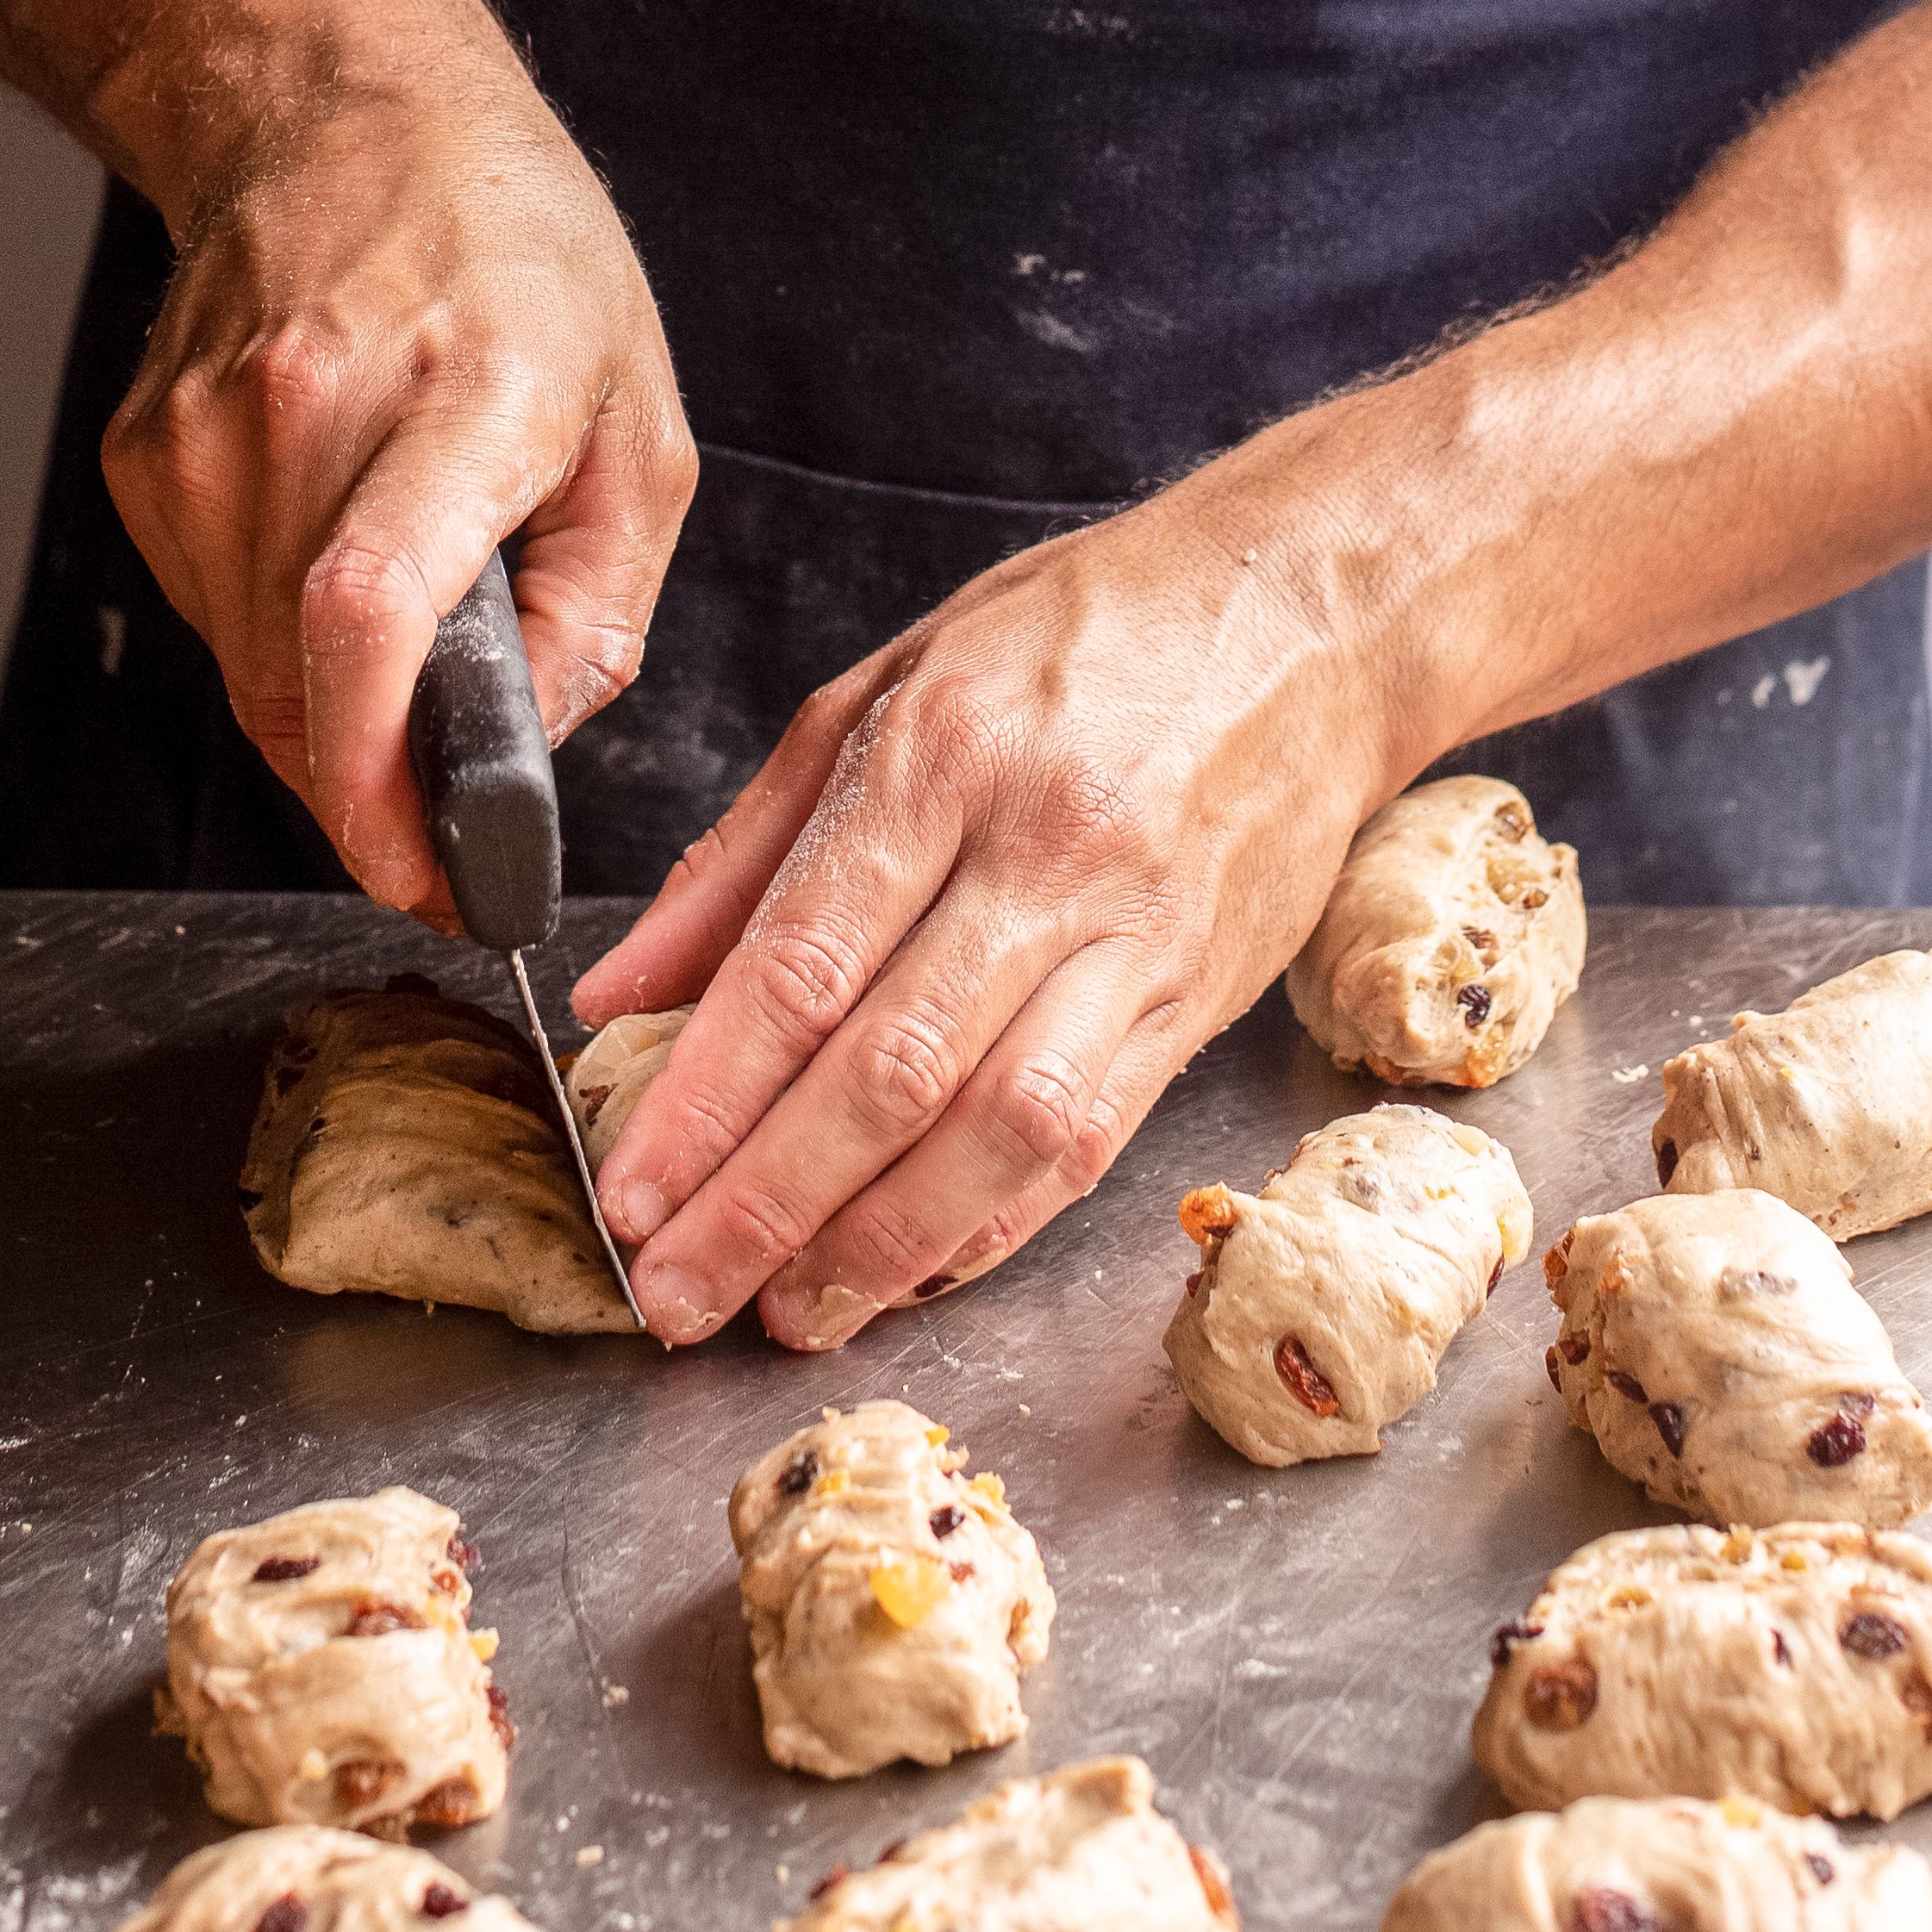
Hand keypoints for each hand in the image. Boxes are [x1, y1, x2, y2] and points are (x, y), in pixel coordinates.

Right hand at [103, 0, 695, 926]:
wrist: (347, 112)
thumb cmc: (520, 259)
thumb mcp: (642, 427)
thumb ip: (600, 612)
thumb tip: (525, 755)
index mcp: (464, 396)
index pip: (369, 613)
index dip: (379, 779)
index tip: (422, 868)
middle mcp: (312, 410)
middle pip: (304, 680)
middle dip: (376, 784)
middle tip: (443, 801)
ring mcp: (206, 433)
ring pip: (252, 671)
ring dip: (331, 708)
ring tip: (409, 619)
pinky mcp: (145, 454)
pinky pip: (213, 619)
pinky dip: (279, 639)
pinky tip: (332, 550)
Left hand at [568, 410, 1415, 1346]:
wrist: (1309, 618)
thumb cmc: (1081, 634)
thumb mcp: (882, 686)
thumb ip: (744, 851)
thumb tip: (622, 992)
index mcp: (944, 759)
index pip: (802, 964)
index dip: (706, 1099)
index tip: (630, 1191)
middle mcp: (1045, 854)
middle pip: (890, 1070)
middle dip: (765, 1205)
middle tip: (674, 1291)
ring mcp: (1138, 934)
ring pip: (1001, 1129)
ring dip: (880, 1244)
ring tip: (785, 1313)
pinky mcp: (1200, 995)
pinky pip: (1091, 1140)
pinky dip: (992, 1223)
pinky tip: (912, 1274)